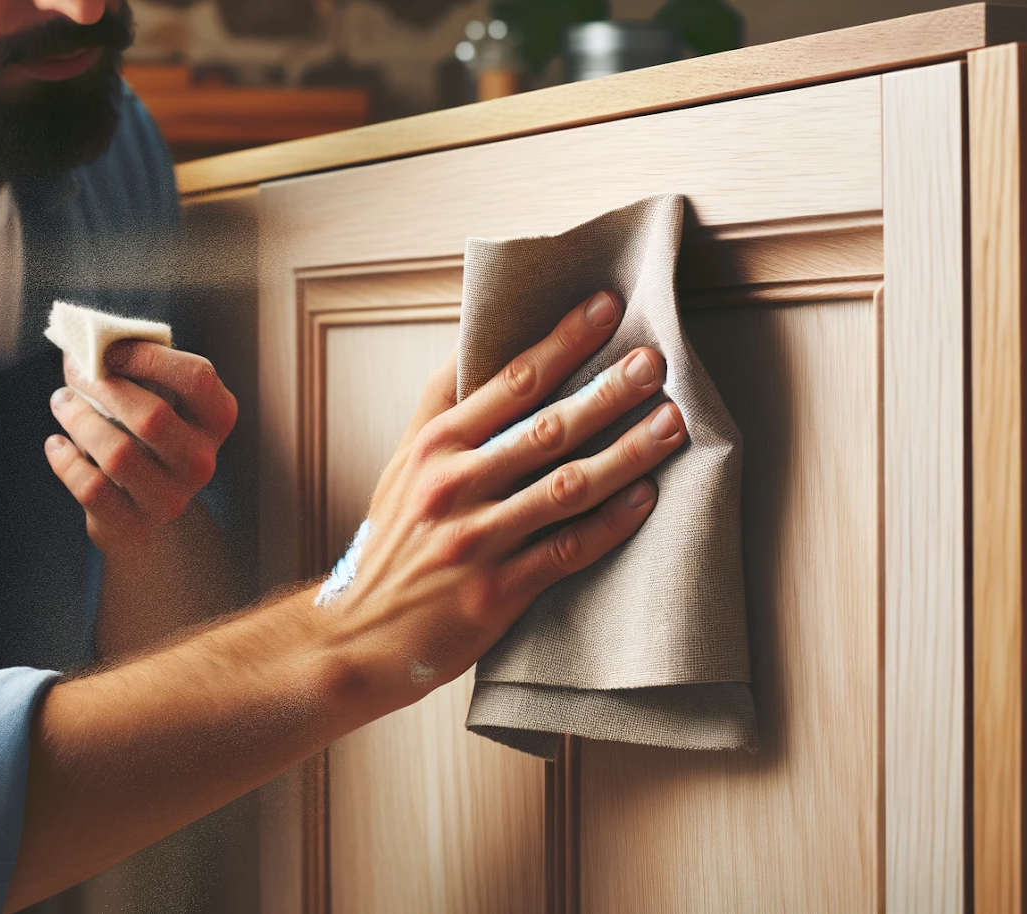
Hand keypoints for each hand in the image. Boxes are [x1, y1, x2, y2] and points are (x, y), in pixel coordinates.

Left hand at [45, 343, 237, 552]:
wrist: (143, 512)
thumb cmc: (145, 438)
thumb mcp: (154, 400)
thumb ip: (131, 369)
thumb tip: (82, 341)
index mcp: (216, 419)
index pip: (197, 377)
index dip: (150, 356)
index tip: (110, 349)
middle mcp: (201, 461)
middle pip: (152, 416)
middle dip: (102, 386)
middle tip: (74, 371)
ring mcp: (171, 497)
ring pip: (117, 453)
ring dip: (79, 419)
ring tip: (61, 402)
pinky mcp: (134, 524)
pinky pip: (91, 488)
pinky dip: (65, 460)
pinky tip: (56, 443)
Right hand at [320, 290, 686, 710]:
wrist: (356, 638)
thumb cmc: (392, 545)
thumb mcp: (402, 467)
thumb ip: (443, 411)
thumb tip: (480, 346)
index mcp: (434, 447)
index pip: (509, 381)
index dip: (561, 341)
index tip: (605, 309)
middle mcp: (454, 486)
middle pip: (546, 428)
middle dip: (608, 391)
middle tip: (655, 363)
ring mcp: (476, 540)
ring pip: (566, 487)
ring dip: (626, 453)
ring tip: (670, 424)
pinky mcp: (496, 592)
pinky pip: (566, 551)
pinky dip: (610, 524)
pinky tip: (646, 499)